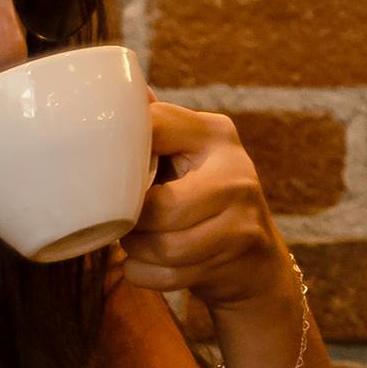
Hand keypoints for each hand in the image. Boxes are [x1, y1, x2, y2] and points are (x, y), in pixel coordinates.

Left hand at [119, 102, 291, 319]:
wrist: (257, 263)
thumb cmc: (205, 201)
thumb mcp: (188, 156)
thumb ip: (156, 129)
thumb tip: (115, 91)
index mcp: (215, 134)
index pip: (153, 129)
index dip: (120, 156)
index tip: (110, 174)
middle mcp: (236, 171)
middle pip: (159, 207)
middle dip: (132, 224)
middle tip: (124, 223)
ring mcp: (242, 219)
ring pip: (165, 246)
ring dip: (137, 251)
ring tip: (136, 243)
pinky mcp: (239, 259)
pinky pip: (170, 276)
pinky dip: (145, 275)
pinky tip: (148, 266)